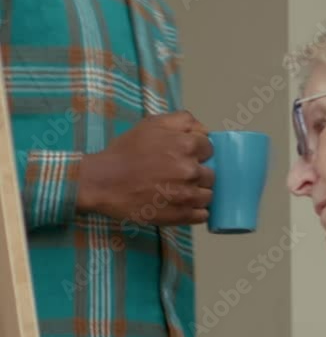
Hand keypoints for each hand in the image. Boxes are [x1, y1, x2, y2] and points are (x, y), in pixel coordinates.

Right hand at [76, 110, 213, 225]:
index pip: (209, 149)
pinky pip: (202, 215)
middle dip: (197, 174)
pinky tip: (180, 206)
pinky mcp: (181, 215)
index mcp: (187, 145)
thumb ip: (182, 121)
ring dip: (197, 194)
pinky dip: (195, 211)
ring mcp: (187, 195)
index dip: (196, 153)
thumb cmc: (126, 152)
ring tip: (177, 193)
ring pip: (208, 196)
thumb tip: (204, 130)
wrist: (104, 182)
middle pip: (210, 174)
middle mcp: (191, 170)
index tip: (183, 158)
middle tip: (177, 177)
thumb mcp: (151, 124)